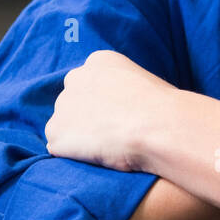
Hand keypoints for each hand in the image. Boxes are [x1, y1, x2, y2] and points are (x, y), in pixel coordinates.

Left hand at [44, 50, 178, 172]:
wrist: (158, 127)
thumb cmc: (164, 108)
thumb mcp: (146, 83)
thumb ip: (125, 89)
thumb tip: (127, 108)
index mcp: (98, 61)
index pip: (91, 83)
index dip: (104, 103)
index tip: (120, 116)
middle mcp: (74, 78)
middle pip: (73, 102)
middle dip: (86, 117)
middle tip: (111, 134)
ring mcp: (62, 106)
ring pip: (65, 126)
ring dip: (80, 137)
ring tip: (108, 147)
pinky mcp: (56, 134)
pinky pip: (59, 148)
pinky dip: (74, 155)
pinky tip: (98, 157)